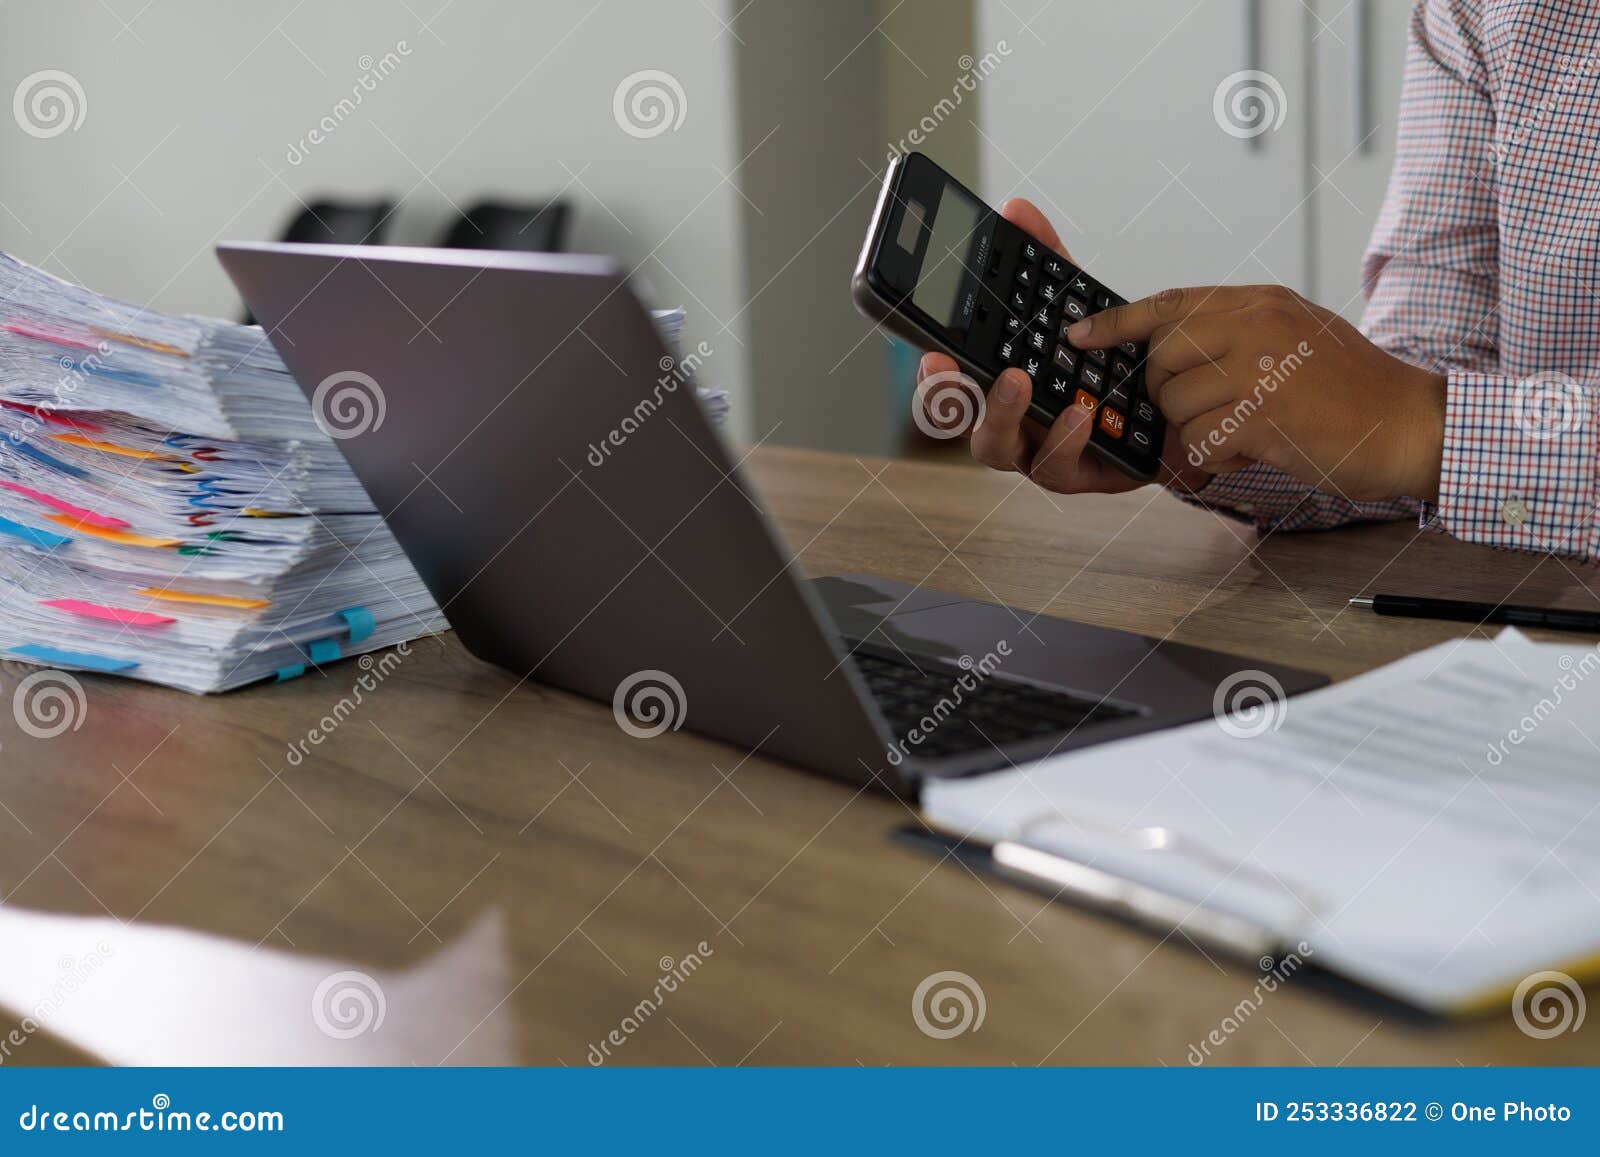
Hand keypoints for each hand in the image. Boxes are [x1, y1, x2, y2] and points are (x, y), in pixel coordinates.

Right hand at [915, 199, 1211, 496]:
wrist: (1178, 406)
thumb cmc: (1113, 364)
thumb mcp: (1081, 303)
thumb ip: (1049, 259)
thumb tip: (1016, 210)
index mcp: (1000, 385)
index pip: (952, 380)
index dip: (932, 371)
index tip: (929, 349)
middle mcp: (1012, 423)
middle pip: (958, 418)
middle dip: (946, 395)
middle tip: (948, 366)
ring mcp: (1040, 452)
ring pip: (997, 450)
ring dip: (1000, 416)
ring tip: (1018, 381)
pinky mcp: (1081, 474)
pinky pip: (1059, 468)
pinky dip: (1064, 441)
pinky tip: (1079, 414)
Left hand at [1066, 284, 1446, 501]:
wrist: (1412, 425)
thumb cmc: (1352, 389)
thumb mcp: (1296, 333)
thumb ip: (1238, 330)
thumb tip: (1172, 343)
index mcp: (1260, 302)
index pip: (1169, 302)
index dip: (1117, 322)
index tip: (1080, 334)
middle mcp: (1256, 325)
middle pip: (1160, 357)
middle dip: (1168, 392)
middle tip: (1209, 408)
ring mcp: (1259, 368)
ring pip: (1175, 403)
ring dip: (1196, 428)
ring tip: (1244, 429)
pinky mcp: (1263, 416)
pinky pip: (1199, 440)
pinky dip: (1215, 456)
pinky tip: (1253, 450)